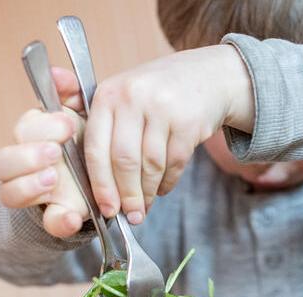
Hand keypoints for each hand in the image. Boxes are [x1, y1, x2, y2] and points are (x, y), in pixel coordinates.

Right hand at [0, 68, 87, 237]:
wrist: (103, 178)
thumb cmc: (88, 140)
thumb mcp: (85, 114)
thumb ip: (71, 92)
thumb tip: (57, 73)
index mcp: (34, 138)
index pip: (22, 130)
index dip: (41, 127)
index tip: (68, 125)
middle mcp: (26, 166)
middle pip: (1, 162)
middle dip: (27, 155)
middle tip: (55, 152)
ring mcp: (36, 193)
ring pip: (8, 193)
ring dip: (28, 185)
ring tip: (53, 179)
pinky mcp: (55, 217)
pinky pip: (48, 223)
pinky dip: (58, 222)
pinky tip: (71, 217)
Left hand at [82, 44, 252, 223]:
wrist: (207, 75)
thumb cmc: (157, 95)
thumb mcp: (125, 98)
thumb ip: (105, 131)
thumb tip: (97, 190)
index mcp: (108, 94)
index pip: (95, 148)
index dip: (100, 184)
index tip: (105, 209)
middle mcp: (133, 97)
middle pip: (123, 161)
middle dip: (127, 195)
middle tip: (130, 216)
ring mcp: (162, 107)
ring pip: (150, 165)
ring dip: (148, 192)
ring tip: (146, 206)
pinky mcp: (188, 120)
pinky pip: (174, 163)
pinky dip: (168, 182)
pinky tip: (163, 187)